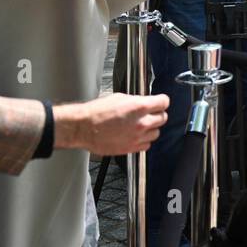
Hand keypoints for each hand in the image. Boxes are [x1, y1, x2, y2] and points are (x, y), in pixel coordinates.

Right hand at [54, 92, 168, 154]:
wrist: (82, 128)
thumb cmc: (95, 112)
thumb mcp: (118, 98)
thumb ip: (135, 101)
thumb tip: (143, 102)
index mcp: (139, 107)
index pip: (164, 102)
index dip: (161, 101)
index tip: (160, 102)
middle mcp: (141, 123)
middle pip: (163, 118)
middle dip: (157, 114)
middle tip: (150, 114)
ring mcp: (137, 137)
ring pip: (156, 132)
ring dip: (151, 128)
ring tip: (140, 125)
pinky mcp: (131, 148)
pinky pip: (147, 145)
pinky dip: (144, 140)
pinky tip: (135, 136)